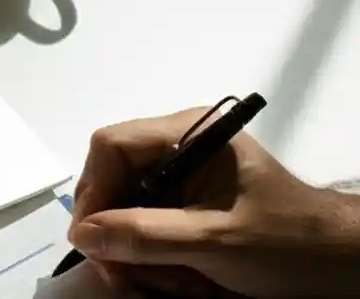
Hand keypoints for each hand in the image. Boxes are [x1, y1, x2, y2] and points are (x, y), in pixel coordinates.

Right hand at [70, 108, 359, 296]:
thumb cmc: (285, 243)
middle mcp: (180, 146)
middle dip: (117, 234)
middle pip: (115, 180)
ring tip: (169, 285)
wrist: (340, 263)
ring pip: (128, 210)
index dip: (93, 193)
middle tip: (127, 279)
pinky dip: (156, 258)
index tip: (92, 243)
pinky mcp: (191, 203)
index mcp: (188, 133)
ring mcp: (185, 175)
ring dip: (138, 254)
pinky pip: (150, 226)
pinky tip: (182, 281)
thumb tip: (83, 235)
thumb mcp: (213, 241)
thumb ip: (145, 235)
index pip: (111, 147)